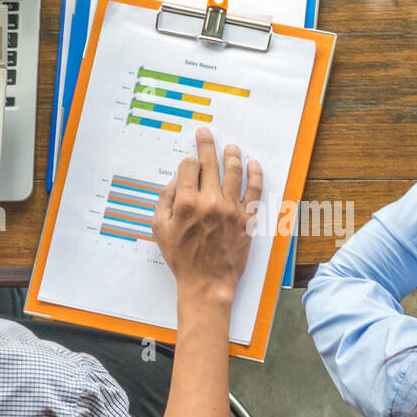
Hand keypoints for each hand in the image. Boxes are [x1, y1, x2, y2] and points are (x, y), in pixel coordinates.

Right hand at [154, 128, 262, 306]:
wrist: (207, 283)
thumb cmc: (183, 259)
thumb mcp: (160, 229)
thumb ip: (165, 200)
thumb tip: (177, 179)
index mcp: (187, 204)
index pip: (190, 167)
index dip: (188, 162)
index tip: (189, 164)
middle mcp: (211, 203)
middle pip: (211, 164)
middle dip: (207, 145)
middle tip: (206, 133)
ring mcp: (231, 210)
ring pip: (234, 172)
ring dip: (232, 155)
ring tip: (231, 147)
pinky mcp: (246, 219)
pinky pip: (254, 191)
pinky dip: (255, 175)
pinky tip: (253, 164)